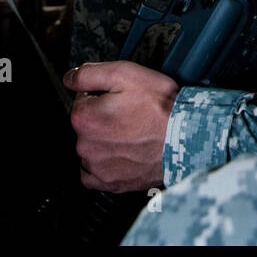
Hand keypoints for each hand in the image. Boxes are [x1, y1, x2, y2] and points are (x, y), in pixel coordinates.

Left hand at [65, 62, 178, 192]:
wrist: (187, 138)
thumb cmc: (161, 108)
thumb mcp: (126, 74)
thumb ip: (90, 74)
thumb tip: (69, 78)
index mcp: (85, 117)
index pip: (82, 99)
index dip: (102, 94)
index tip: (119, 96)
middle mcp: (85, 144)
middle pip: (86, 124)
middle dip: (102, 117)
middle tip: (129, 113)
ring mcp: (98, 166)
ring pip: (90, 147)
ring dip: (103, 140)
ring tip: (131, 133)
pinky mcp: (111, 182)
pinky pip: (92, 175)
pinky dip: (101, 166)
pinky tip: (118, 155)